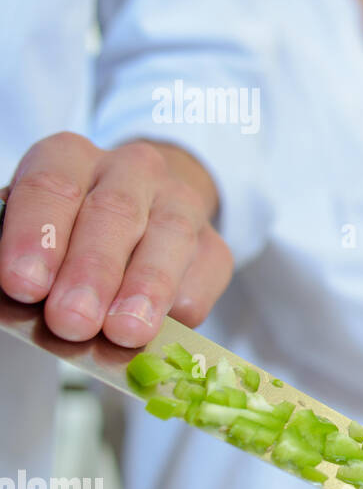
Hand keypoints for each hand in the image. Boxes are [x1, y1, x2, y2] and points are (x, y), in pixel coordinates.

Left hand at [0, 132, 231, 346]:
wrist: (142, 219)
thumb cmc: (67, 235)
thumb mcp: (29, 236)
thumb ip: (20, 263)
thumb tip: (20, 301)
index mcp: (69, 157)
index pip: (51, 187)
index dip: (36, 236)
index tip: (23, 285)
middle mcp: (130, 169)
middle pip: (114, 213)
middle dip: (92, 271)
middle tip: (72, 320)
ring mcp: (181, 202)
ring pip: (170, 236)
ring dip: (146, 288)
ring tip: (125, 331)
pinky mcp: (215, 244)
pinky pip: (204, 272)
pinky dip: (180, 307)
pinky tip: (158, 330)